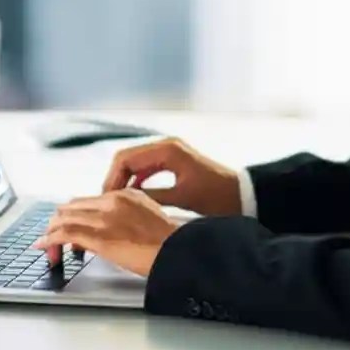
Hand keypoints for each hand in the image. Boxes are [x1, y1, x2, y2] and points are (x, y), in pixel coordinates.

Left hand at [32, 189, 179, 276]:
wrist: (179, 251)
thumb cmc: (169, 243)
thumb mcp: (146, 220)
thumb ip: (123, 220)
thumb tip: (105, 234)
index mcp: (125, 195)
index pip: (87, 201)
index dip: (73, 216)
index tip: (69, 230)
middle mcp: (111, 202)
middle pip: (71, 207)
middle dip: (58, 223)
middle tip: (53, 240)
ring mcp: (104, 218)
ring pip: (64, 219)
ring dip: (51, 234)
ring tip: (47, 248)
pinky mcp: (98, 236)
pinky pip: (64, 234)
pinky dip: (49, 240)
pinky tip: (44, 247)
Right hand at [103, 138, 241, 217]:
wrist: (243, 194)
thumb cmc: (218, 195)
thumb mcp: (182, 198)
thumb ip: (151, 198)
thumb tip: (123, 203)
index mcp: (167, 150)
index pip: (125, 158)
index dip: (112, 178)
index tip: (106, 199)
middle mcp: (166, 145)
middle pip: (126, 157)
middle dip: (114, 178)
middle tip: (107, 202)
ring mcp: (170, 152)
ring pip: (135, 162)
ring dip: (124, 179)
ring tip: (116, 202)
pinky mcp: (173, 161)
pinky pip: (146, 167)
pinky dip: (136, 179)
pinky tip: (132, 196)